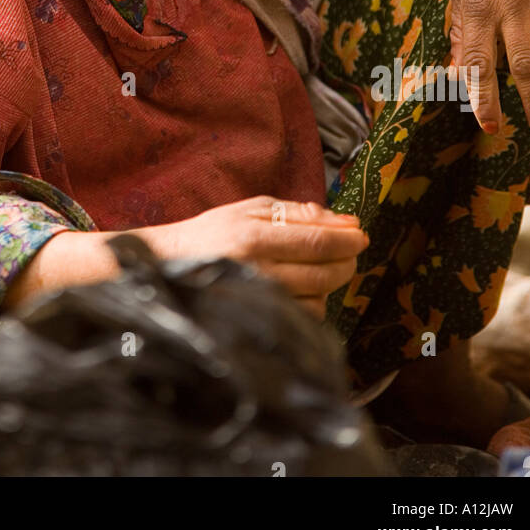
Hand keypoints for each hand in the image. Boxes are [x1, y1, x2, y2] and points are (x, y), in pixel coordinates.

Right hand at [140, 195, 368, 320]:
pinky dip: (311, 303)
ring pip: (316, 298)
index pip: (317, 240)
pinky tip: (301, 290)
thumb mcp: (252, 209)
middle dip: (345, 262)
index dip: (347, 240)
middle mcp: (255, 270)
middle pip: (323, 272)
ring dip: (328, 284)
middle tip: (349, 253)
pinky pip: (301, 318)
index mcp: (254, 235)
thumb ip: (299, 213)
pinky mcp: (256, 320)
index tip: (361, 236)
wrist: (168, 264)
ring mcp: (255, 300)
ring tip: (317, 269)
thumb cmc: (214, 231)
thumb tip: (347, 222)